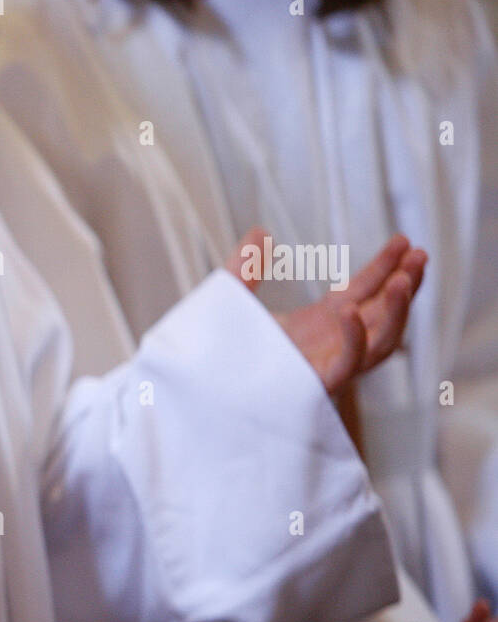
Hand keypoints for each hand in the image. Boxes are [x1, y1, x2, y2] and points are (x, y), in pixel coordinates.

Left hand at [229, 228, 425, 394]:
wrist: (202, 389)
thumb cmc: (220, 353)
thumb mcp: (233, 300)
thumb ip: (245, 266)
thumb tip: (259, 232)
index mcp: (319, 323)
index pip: (364, 291)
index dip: (385, 266)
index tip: (404, 241)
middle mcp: (330, 344)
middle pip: (383, 315)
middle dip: (405, 285)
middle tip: (419, 255)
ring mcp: (327, 365)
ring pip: (380, 342)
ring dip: (396, 311)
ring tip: (403, 279)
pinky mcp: (317, 386)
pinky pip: (347, 363)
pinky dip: (353, 338)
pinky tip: (350, 312)